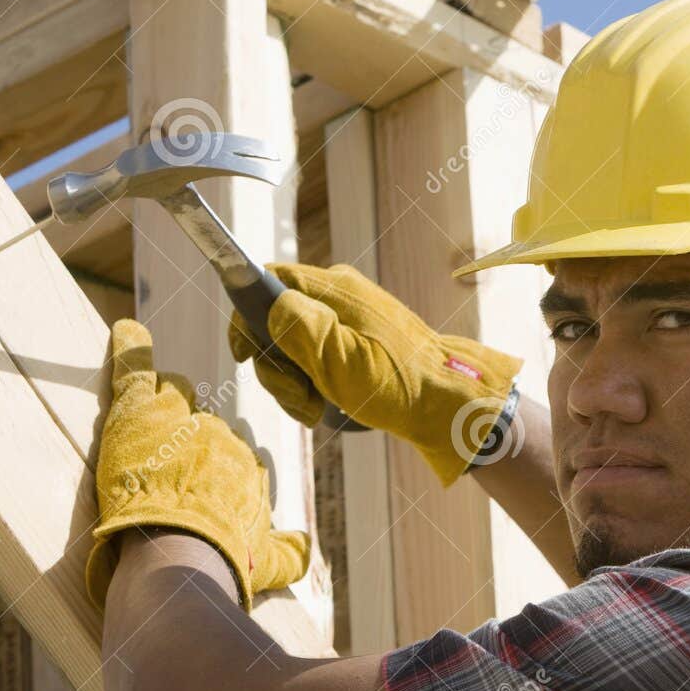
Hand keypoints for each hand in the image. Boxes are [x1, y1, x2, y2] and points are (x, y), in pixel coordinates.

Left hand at [88, 318, 308, 611]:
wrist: (186, 553)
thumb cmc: (228, 563)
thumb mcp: (268, 562)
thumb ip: (288, 552)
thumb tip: (307, 549)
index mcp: (249, 468)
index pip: (232, 451)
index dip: (213, 465)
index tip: (202, 483)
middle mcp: (223, 439)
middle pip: (205, 422)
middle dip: (188, 436)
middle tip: (164, 462)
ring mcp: (184, 421)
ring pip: (175, 397)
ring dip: (163, 404)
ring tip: (146, 414)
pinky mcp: (145, 412)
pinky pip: (137, 372)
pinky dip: (131, 350)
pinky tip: (126, 331)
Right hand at [227, 262, 522, 486]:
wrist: (445, 402)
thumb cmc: (398, 383)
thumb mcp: (342, 361)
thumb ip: (301, 329)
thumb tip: (269, 303)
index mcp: (333, 289)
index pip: (269, 281)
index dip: (246, 316)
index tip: (244, 355)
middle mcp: (338, 295)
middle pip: (275, 320)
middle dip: (275, 365)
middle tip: (298, 399)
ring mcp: (348, 317)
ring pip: (293, 343)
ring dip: (293, 382)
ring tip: (315, 410)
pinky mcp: (355, 339)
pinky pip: (315, 355)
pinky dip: (312, 382)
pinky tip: (324, 407)